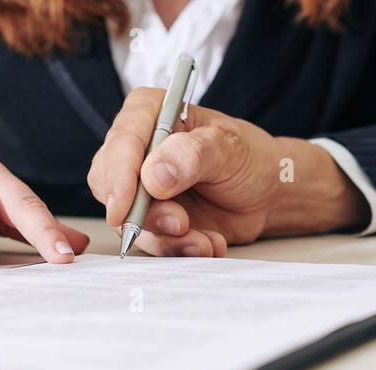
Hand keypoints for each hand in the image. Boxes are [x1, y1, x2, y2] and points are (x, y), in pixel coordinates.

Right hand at [87, 88, 366, 255]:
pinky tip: (210, 242)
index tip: (124, 208)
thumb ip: (192, 155)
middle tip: (181, 224)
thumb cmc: (246, 157)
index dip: (117, 178)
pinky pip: (152, 242)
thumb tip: (153, 177)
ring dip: (168, 238)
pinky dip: (181, 249)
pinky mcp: (152, 220)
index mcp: (148, 114)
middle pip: (110, 186)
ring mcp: (140, 189)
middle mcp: (136, 151)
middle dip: (143, 214)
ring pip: (129, 221)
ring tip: (205, 239)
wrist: (265, 191)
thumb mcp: (227, 148)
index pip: (120, 144)